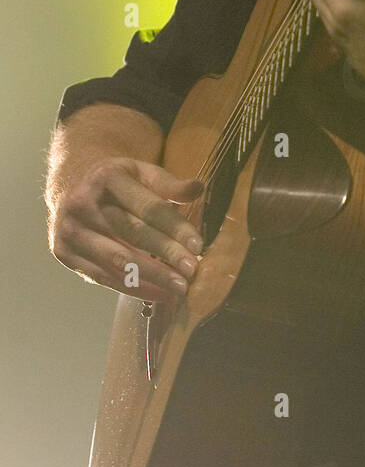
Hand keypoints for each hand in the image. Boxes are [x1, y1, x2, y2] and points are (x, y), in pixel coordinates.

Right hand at [49, 157, 203, 303]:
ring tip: (180, 287)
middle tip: (192, 270)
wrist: (70, 187)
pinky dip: (134, 288)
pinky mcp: (64, 253)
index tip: (198, 246)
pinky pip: (104, 277)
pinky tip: (159, 294)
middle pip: (133, 233)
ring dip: (153, 276)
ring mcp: (71, 230)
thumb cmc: (116, 183)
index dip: (175, 227)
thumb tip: (198, 188)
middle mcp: (84, 203)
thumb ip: (168, 183)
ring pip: (118, 259)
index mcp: (107, 177)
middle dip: (167, 254)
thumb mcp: (140, 172)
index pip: (148, 207)